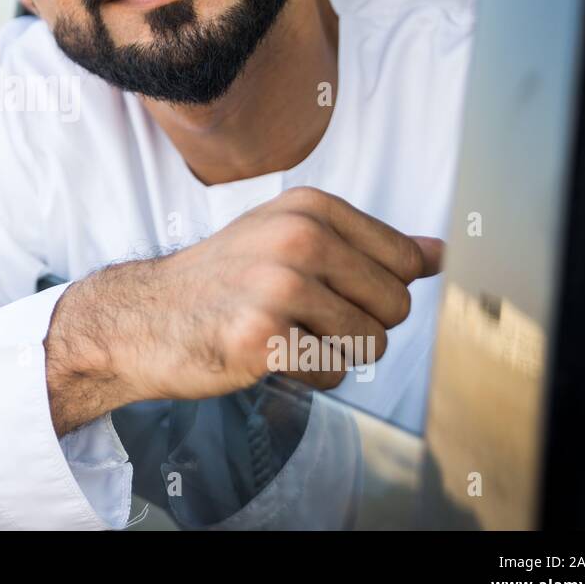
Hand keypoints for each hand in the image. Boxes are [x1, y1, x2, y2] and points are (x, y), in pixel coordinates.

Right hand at [44, 186, 442, 433]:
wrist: (144, 318)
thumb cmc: (221, 281)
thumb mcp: (289, 239)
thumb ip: (367, 245)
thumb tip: (440, 253)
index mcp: (309, 208)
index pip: (406, 261)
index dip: (377, 288)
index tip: (330, 288)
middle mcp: (298, 239)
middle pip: (396, 306)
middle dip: (358, 323)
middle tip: (302, 316)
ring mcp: (280, 287)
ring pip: (369, 343)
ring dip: (332, 352)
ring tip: (284, 333)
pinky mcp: (264, 339)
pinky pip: (333, 374)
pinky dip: (307, 376)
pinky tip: (267, 353)